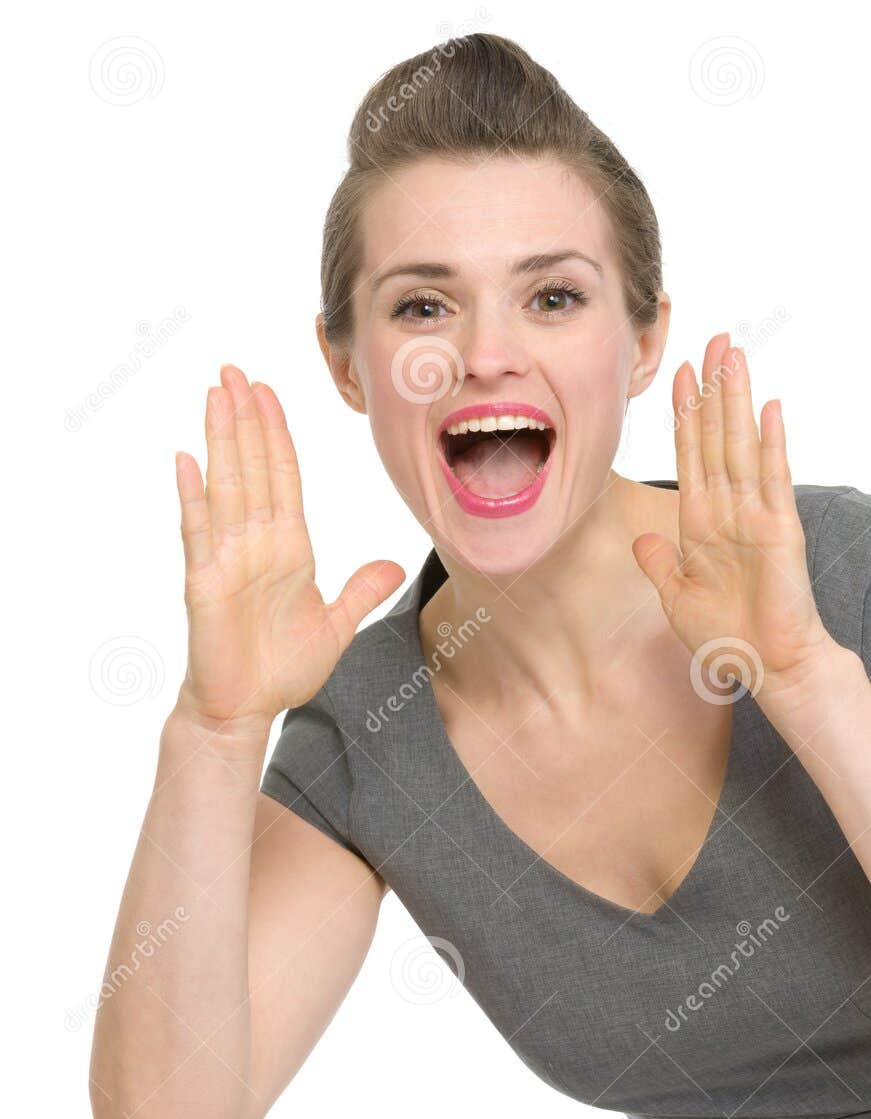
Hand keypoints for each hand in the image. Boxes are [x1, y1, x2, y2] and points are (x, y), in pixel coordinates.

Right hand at [174, 365, 404, 729]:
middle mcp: (255, 543)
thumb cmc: (283, 669)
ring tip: (215, 393)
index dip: (277, 434)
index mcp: (288, 547)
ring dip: (220, 439)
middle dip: (245, 418)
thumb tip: (395, 565)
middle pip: (251, 467)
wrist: (247, 708)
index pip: (283, 477)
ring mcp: (226, 557)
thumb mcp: (336, 625)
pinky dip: (193, 497)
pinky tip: (186, 460)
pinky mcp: (204, 581)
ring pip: (226, 486)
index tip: (269, 391)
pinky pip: (198, 531)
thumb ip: (362, 590)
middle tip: (234, 369)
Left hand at [631, 333, 834, 702]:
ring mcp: (758, 515)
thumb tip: (641, 541)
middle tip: (712, 338)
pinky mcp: (781, 529)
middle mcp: (729, 510)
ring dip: (737, 400)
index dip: (684, 414)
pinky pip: (773, 479)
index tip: (678, 373)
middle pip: (717, 437)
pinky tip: (768, 409)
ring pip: (741, 445)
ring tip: (734, 355)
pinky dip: (770, 444)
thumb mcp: (678, 598)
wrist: (770, 667)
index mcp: (701, 523)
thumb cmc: (729, 637)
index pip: (690, 455)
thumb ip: (660, 565)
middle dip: (712, 389)